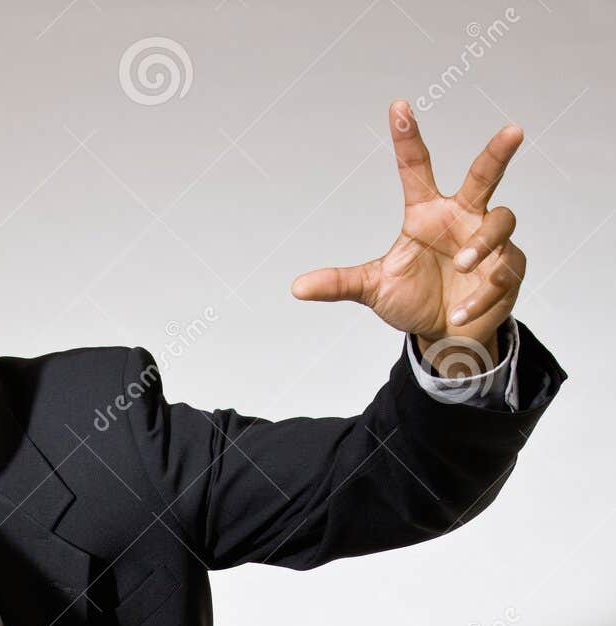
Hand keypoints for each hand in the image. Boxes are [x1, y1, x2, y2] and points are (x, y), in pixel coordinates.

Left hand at [291, 101, 526, 370]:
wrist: (445, 336)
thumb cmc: (413, 300)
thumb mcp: (374, 290)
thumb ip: (340, 284)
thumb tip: (296, 288)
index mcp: (428, 213)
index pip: (416, 168)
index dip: (408, 137)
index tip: (397, 105)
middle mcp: (462, 218)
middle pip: (485, 174)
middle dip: (499, 151)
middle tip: (514, 130)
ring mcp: (490, 242)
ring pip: (501, 221)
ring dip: (483, 243)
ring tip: (463, 266)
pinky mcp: (507, 270)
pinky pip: (504, 270)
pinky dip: (483, 292)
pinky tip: (460, 312)